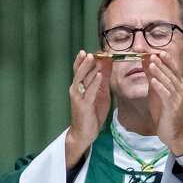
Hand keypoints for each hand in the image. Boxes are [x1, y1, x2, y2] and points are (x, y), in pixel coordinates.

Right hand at [66, 50, 112, 167]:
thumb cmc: (91, 113)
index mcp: (79, 86)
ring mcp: (78, 97)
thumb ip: (102, 80)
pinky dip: (94, 83)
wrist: (84, 133)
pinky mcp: (83, 105)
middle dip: (85, 61)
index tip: (93, 49)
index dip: (84, 59)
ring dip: (88, 68)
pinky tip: (98, 75)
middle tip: (90, 50)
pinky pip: (89, 91)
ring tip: (93, 57)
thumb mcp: (99, 94)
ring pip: (82, 79)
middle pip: (79, 72)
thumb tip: (106, 65)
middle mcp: (76, 89)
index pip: (80, 69)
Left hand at [144, 51, 182, 156]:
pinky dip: (160, 87)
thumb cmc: (165, 114)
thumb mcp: (157, 94)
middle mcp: (180, 90)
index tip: (157, 51)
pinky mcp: (173, 108)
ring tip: (152, 63)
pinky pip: (166, 95)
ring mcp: (178, 99)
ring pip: (169, 82)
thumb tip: (147, 64)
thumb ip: (154, 79)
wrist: (173, 134)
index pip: (173, 69)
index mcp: (178, 86)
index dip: (166, 60)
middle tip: (153, 53)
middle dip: (162, 63)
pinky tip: (153, 81)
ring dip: (160, 72)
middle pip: (171, 73)